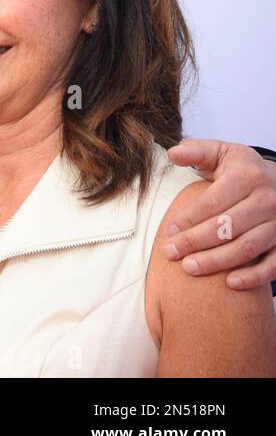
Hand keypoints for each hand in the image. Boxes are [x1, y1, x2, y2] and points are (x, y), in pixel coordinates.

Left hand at [162, 138, 275, 289]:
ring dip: (216, 261)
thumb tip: (173, 153)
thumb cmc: (242, 170)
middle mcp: (268, 200)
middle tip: (170, 253)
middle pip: (226, 227)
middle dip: (194, 242)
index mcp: (248, 176)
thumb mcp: (221, 153)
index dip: (188, 219)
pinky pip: (273, 264)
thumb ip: (196, 151)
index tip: (169, 231)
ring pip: (246, 247)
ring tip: (189, 268)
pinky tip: (231, 283)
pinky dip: (254, 277)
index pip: (212, 203)